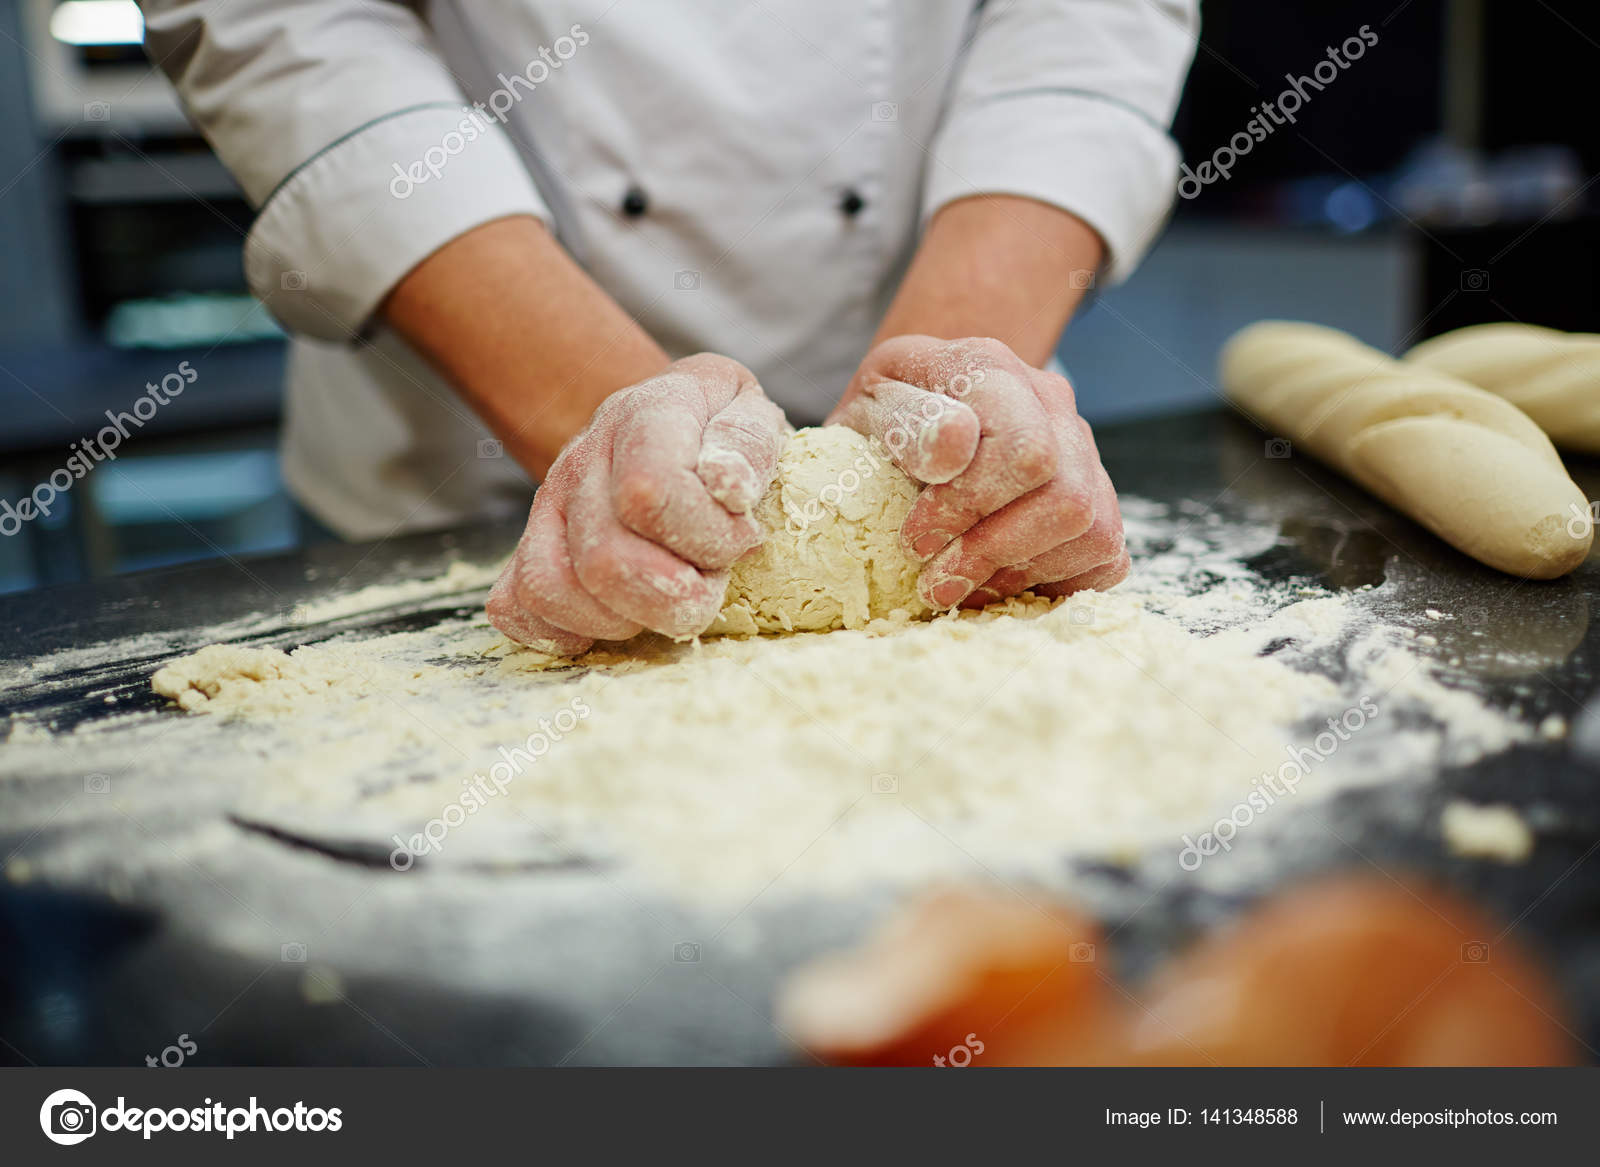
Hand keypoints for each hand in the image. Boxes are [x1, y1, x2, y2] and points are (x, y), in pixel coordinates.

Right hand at [488, 354, 787, 653]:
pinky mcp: (529, 544)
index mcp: (641, 416)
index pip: (650, 493)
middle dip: (674, 596)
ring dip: (622, 618)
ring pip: (551, 589)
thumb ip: (748, 441)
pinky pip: (517, 606)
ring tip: (666, 597)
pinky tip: (614, 618)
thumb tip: (729, 486)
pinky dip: (564, 631)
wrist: (664, 421)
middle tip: (708, 581)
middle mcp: (581, 457)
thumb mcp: (750, 410)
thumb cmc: (716, 428)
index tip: (743, 536)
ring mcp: (547, 504)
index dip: (707, 536)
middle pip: (603, 559)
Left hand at [829, 336, 1127, 607]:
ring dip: (1017, 573)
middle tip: (934, 581)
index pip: (1024, 452)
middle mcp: (1051, 402)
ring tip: (959, 581)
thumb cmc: (890, 421)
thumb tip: (956, 446)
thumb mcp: (870, 408)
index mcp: (993, 368)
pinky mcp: (1099, 500)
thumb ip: (906, 421)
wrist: (921, 417)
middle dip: (992, 551)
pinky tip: (997, 577)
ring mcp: (1085, 451)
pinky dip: (1050, 581)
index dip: (968, 508)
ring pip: (1092, 533)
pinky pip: (1105, 559)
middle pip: (1066, 500)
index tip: (914, 541)